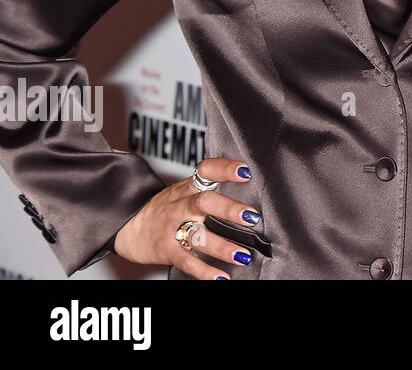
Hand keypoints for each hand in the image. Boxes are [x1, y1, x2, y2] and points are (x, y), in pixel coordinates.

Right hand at [113, 157, 260, 279]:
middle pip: (204, 202)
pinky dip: (203, 271)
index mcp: (186, 188)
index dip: (224, 169)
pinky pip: (186, 260)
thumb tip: (245, 194)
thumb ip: (208, 192)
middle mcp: (180, 205)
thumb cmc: (163, 209)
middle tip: (251, 216)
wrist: (125, 225)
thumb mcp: (181, 192)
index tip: (245, 172)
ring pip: (197, 235)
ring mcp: (170, 228)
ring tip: (243, 255)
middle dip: (228, 209)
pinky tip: (220, 277)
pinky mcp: (165, 249)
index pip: (205, 171)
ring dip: (222, 247)